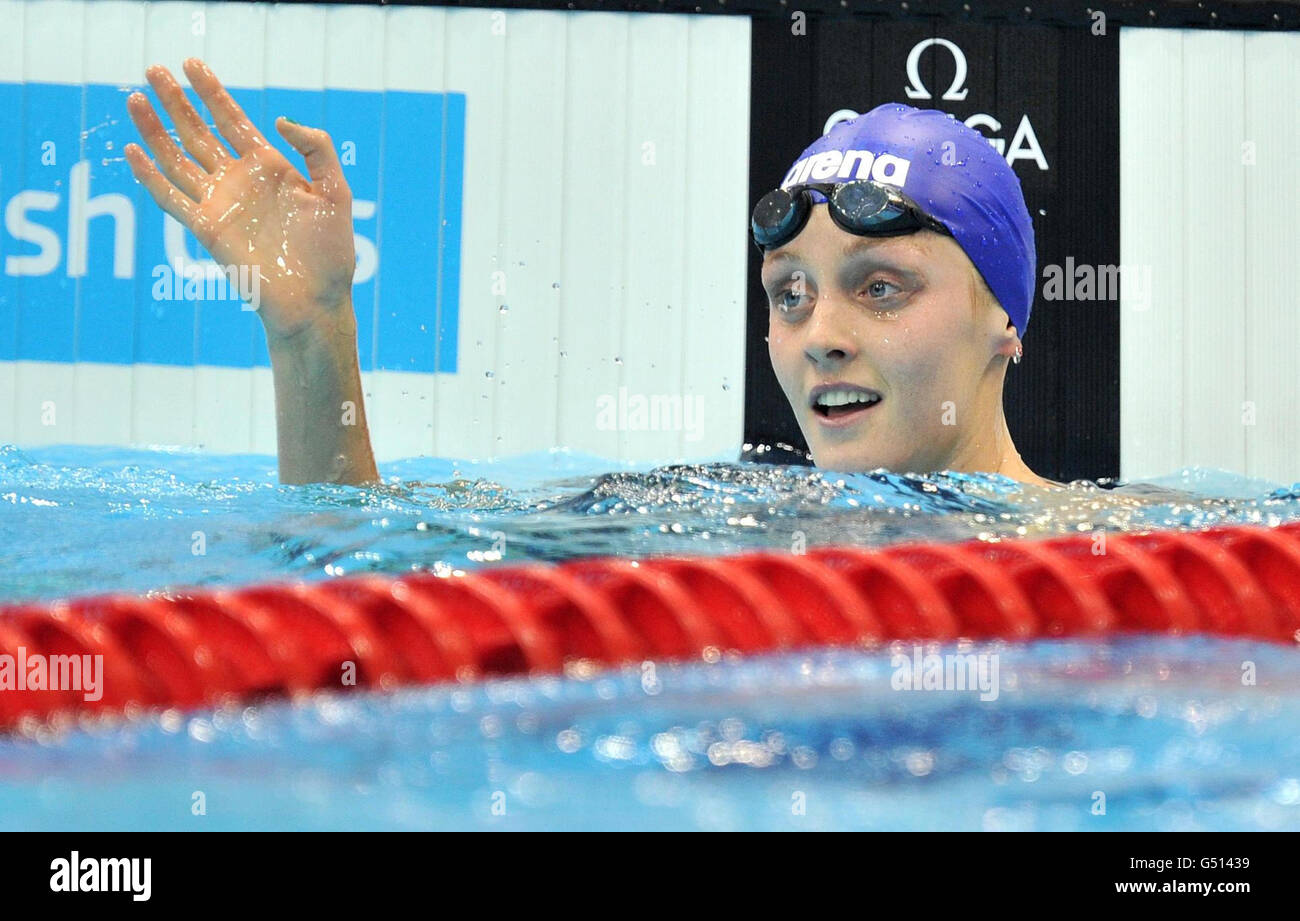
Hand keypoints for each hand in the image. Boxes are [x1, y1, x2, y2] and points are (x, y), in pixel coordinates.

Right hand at [125, 58, 356, 346]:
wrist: (317, 299)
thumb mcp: (335, 191)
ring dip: (155, 130)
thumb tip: (278, 119)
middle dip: (177, 101)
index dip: (212, 92)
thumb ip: (317, 149)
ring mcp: (221, 204)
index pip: (233, 120)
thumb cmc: (331, 251)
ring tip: (134, 98)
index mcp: (270, 168)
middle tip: (153, 69)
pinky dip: (150, 176)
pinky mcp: (207, 229)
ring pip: (178, 158)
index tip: (191, 62)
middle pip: (199, 132)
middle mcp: (240, 182)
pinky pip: (171, 198)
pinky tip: (132, 151)